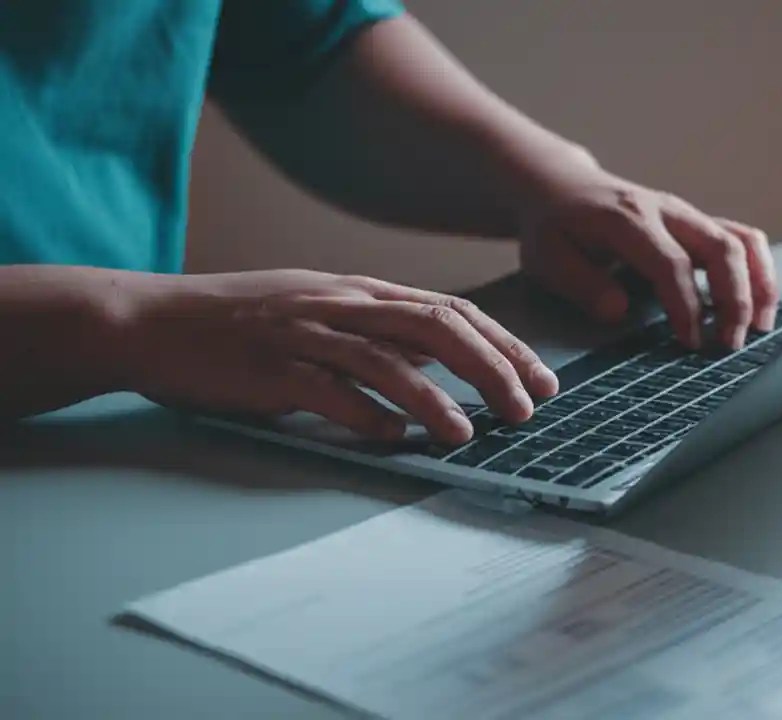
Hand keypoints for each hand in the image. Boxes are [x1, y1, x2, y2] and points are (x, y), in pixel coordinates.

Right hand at [113, 270, 557, 442]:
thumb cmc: (241, 323)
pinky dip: (366, 415)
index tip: (540, 377)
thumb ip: (378, 332)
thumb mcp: (321, 312)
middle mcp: (340, 304)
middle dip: (491, 366)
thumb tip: (439, 363)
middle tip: (527, 407)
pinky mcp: (268, 367)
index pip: (451, 311)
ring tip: (470, 431)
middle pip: (435, 327)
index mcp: (359, 292)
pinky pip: (327, 391)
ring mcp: (304, 333)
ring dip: (436, 397)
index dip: (503, 344)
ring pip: (387, 359)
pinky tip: (395, 438)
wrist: (152, 320)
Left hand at [517, 168, 778, 349]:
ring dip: (758, 284)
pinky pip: (742, 238)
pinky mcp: (696, 222)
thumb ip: (581, 284)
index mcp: (626, 219)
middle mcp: (665, 211)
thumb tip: (619, 311)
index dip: (686, 305)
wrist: (560, 187)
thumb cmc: (553, 229)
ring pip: (740, 240)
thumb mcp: (546, 257)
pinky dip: (759, 271)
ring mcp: (686, 214)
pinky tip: (761, 306)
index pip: (670, 263)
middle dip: (733, 299)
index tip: (691, 343)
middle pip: (720, 247)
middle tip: (729, 346)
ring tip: (760, 328)